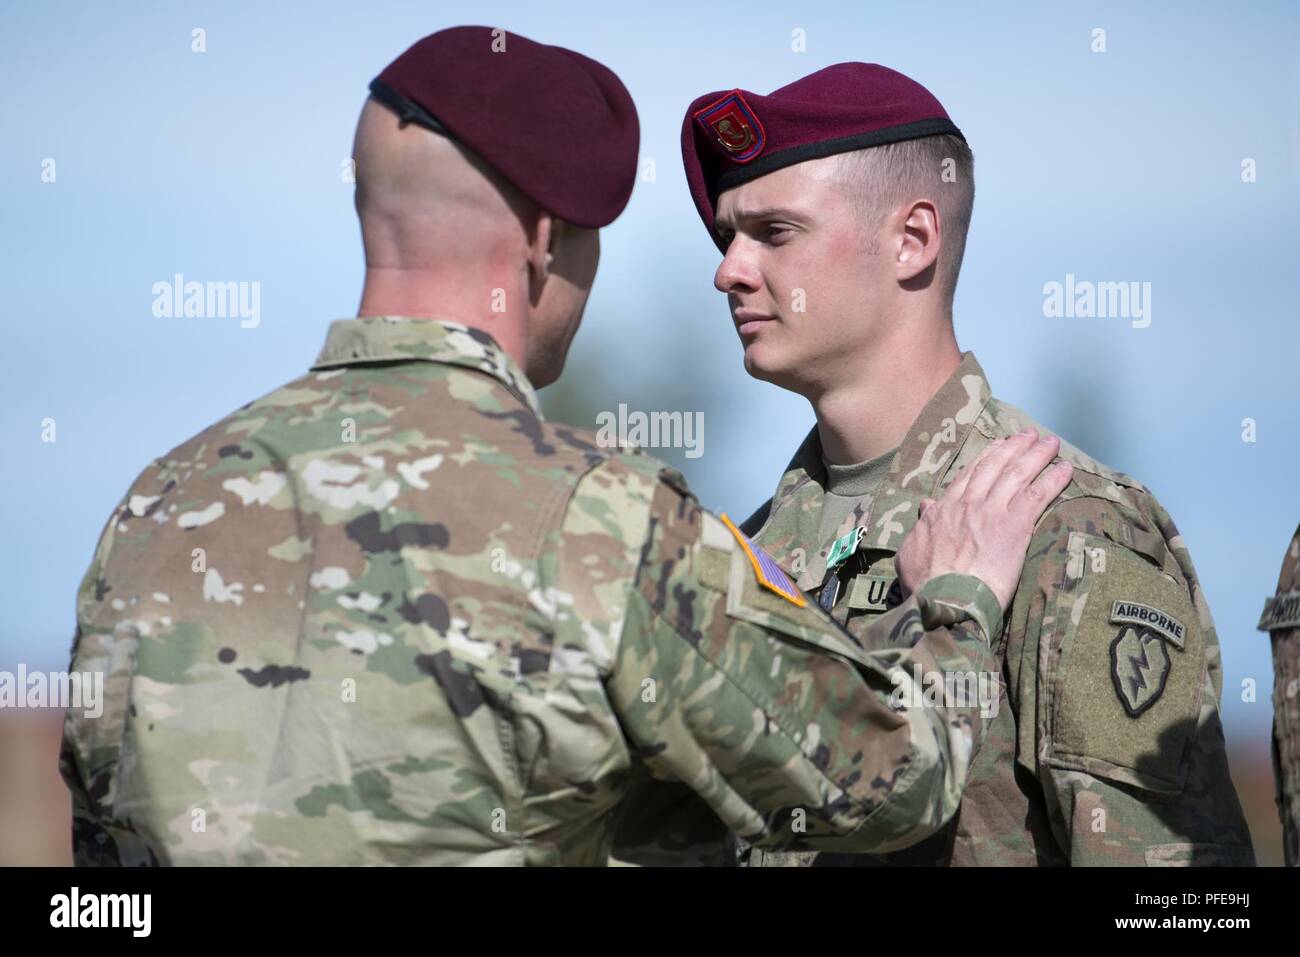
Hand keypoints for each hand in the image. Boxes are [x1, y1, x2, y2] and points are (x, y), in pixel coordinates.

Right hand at [896, 430, 1072, 609]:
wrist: (945, 598)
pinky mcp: (1014, 527)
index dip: (987, 457)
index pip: (969, 475)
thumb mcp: (912, 549)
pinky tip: (1066, 468)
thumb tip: (926, 506)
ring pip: (1017, 474)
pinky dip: (1053, 479)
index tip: (999, 445)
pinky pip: (1038, 495)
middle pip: (996, 467)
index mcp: (945, 509)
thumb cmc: (925, 582)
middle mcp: (969, 504)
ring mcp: (992, 513)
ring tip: (1051, 442)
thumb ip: (923, 524)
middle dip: (1014, 447)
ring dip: (1036, 455)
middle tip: (1030, 434)